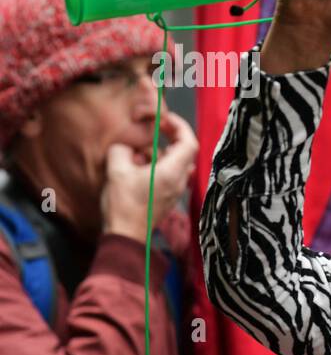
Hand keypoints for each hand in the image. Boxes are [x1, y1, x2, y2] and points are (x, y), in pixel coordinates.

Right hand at [101, 113, 198, 244]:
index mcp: (172, 172)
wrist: (126, 236)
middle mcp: (178, 181)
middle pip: (184, 151)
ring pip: (174, 163)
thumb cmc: (123, 205)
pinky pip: (167, 174)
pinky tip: (135, 170)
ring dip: (158, 153)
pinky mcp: (167, 197)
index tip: (165, 119)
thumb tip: (127, 148)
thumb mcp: (116, 171)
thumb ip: (122, 150)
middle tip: (154, 129)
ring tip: (136, 154)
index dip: (179, 126)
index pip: (189, 142)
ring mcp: (175, 190)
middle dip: (169, 138)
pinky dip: (155, 166)